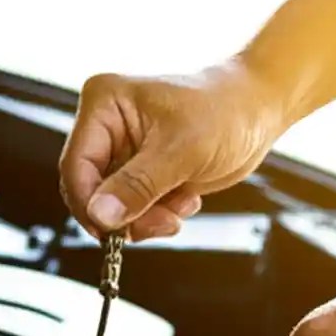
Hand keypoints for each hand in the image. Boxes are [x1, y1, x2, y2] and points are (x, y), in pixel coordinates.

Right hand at [59, 60, 285, 240]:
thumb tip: (101, 215)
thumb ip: (138, 185)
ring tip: (179, 206)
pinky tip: (185, 198)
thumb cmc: (225, 111)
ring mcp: (123, 152)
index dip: (90, 204)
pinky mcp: (140, 173)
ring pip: (112, 207)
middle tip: (160, 222)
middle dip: (125, 215)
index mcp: (103, 104)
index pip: (76, 165)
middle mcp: (106, 127)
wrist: (258, 112)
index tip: (113, 231)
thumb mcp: (181, 150)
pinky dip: (158, 215)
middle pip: (91, 191)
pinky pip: (133, 210)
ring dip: (146, 218)